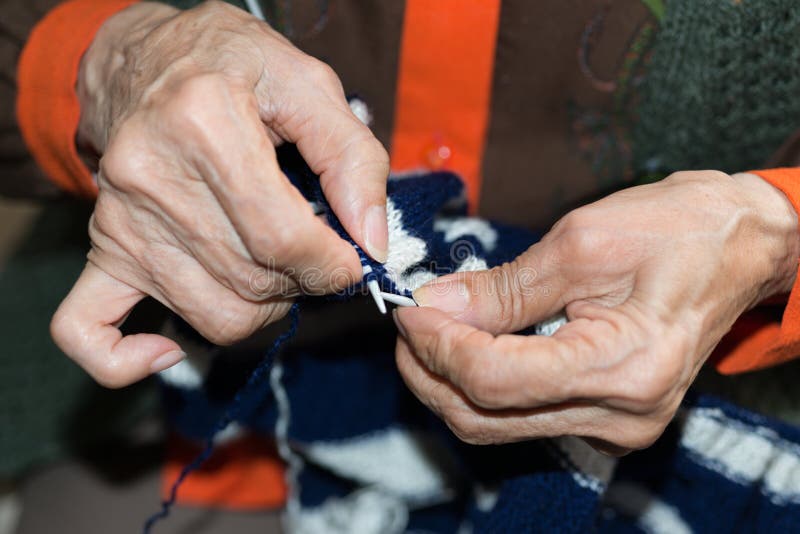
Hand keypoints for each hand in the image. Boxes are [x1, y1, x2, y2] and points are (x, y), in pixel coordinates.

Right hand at [51, 1, 388, 386]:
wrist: (146, 60)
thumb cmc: (234, 67)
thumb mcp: (308, 84)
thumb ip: (353, 157)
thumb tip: (371, 240)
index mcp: (204, 121)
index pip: (281, 237)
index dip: (334, 264)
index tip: (354, 260)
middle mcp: (150, 174)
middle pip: (252, 280)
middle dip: (307, 281)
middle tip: (319, 253)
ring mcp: (120, 218)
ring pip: (210, 316)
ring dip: (262, 309)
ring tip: (275, 268)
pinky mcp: (103, 247)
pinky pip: (86, 329)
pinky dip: (125, 359)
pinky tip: (168, 351)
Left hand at [394, 171, 798, 453]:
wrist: (736, 246)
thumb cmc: (675, 231)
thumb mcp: (581, 242)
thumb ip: (503, 287)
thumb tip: (435, 305)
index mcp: (624, 369)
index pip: (493, 380)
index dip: (437, 345)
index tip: (408, 308)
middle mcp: (621, 416)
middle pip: (484, 417)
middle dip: (430, 369)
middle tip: (409, 319)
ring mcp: (615, 425)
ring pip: (496, 424)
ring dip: (449, 379)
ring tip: (430, 328)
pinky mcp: (605, 417)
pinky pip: (521, 415)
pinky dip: (482, 384)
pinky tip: (470, 343)